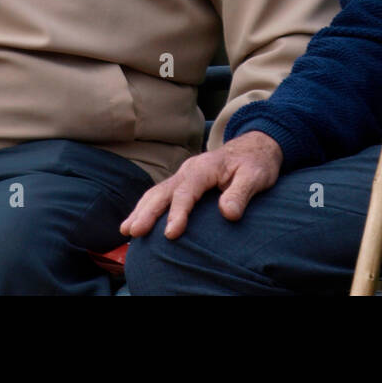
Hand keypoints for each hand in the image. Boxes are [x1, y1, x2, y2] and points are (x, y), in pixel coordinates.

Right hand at [120, 130, 282, 239]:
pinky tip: (135, 222)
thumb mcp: (255, 176)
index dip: (177, 213)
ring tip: (126, 231)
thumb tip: (227, 214)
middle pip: (163, 191)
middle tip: (133, 232)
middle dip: (147, 212)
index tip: (170, 234)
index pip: (187, 191)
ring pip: (157, 192)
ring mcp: (183, 176)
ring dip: (140, 210)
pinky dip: (145, 208)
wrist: (254, 148)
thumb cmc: (255, 164)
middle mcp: (188, 170)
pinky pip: (160, 195)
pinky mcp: (183, 183)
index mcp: (204, 168)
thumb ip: (241, 193)